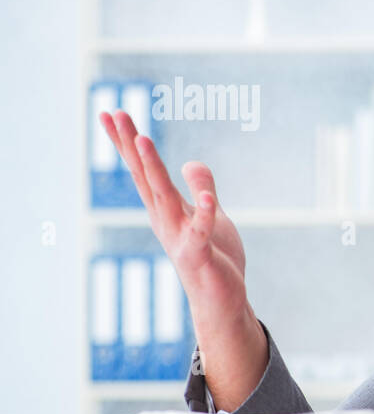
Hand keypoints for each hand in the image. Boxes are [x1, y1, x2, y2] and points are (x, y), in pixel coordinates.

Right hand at [98, 109, 251, 334]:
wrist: (222, 300)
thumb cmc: (214, 258)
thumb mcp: (212, 215)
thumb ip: (202, 189)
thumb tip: (190, 162)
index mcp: (166, 209)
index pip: (142, 170)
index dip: (127, 142)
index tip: (110, 112)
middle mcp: (165, 220)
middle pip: (144, 176)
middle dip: (131, 145)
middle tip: (116, 113)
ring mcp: (179, 237)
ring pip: (163, 198)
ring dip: (153, 169)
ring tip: (142, 140)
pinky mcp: (200, 255)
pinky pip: (202, 232)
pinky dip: (204, 215)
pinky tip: (210, 200)